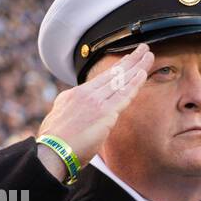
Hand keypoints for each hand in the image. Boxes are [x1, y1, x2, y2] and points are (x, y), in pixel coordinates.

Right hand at [36, 43, 155, 180]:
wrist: (51, 151)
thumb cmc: (56, 144)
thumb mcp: (61, 120)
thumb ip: (74, 113)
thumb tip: (82, 115)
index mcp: (74, 95)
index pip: (101, 80)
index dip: (117, 69)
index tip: (128, 61)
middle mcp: (85, 94)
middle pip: (113, 74)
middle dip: (130, 60)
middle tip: (143, 49)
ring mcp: (95, 102)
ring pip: (120, 80)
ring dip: (137, 67)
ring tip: (148, 55)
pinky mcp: (104, 113)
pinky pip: (124, 95)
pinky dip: (135, 83)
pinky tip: (143, 73)